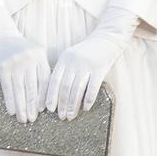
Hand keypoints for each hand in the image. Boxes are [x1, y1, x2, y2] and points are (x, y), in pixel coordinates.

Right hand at [0, 5, 49, 123]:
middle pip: (33, 87)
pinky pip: (7, 88)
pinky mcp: (2, 68)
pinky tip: (11, 111)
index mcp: (40, 56)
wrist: (1, 35)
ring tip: (23, 119)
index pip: (45, 80)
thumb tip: (48, 94)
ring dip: (21, 107)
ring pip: (20, 90)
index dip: (45, 96)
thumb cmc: (21, 48)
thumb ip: (41, 69)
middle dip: (32, 105)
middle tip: (33, 119)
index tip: (45, 109)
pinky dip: (10, 101)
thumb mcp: (36, 53)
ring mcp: (15, 64)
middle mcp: (29, 60)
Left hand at [45, 6, 137, 120]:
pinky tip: (86, 108)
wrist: (108, 38)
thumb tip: (55, 92)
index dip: (50, 96)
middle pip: (65, 87)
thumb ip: (64, 69)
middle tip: (61, 117)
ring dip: (73, 105)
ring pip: (77, 89)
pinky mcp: (100, 68)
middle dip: (62, 104)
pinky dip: (88, 99)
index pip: (53, 81)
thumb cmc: (88, 50)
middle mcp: (74, 62)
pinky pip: (93, 87)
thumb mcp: (72, 56)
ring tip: (71, 116)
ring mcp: (87, 65)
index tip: (48, 109)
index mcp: (64, 59)